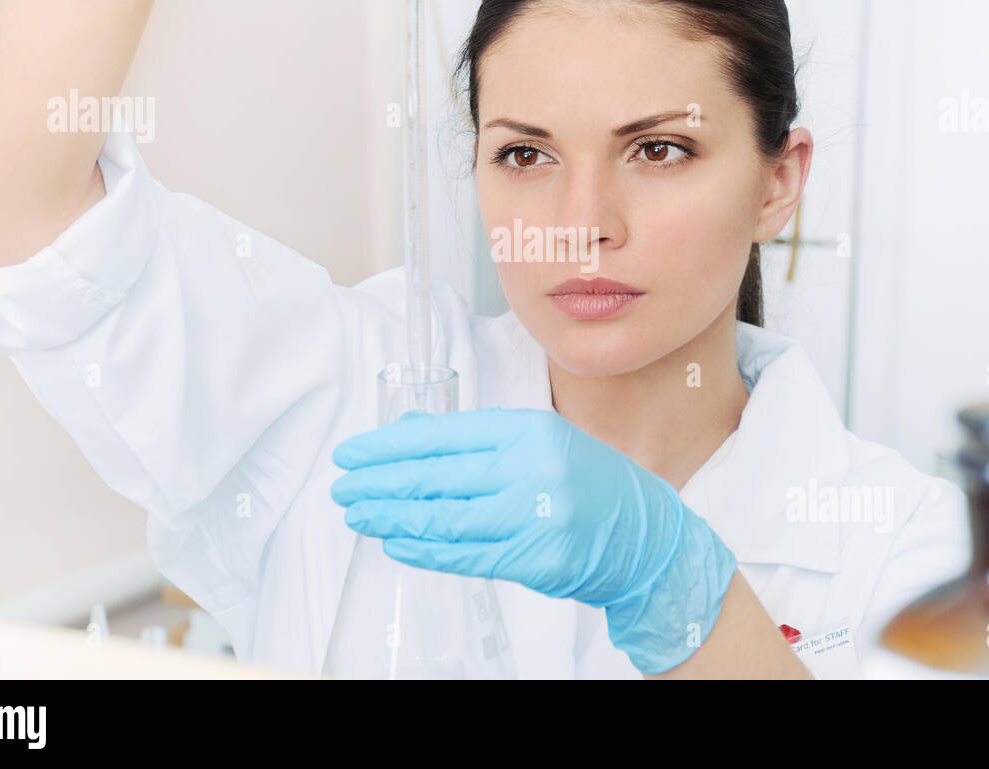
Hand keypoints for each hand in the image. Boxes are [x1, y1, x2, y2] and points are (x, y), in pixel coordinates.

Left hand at [330, 408, 737, 673]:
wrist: (645, 535)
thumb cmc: (588, 485)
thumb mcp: (538, 444)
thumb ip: (475, 440)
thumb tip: (409, 434)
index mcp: (528, 430)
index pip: (444, 436)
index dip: (392, 446)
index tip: (354, 454)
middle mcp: (530, 468)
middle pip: (438, 476)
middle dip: (381, 482)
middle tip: (343, 487)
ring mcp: (534, 514)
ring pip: (445, 517)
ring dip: (393, 517)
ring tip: (358, 514)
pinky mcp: (535, 557)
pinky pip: (467, 554)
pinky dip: (426, 550)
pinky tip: (396, 542)